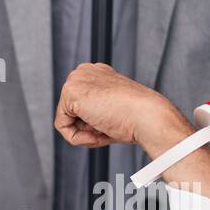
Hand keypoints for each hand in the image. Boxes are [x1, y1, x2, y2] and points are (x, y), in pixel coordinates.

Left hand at [54, 63, 192, 156]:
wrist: (148, 117)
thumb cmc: (136, 117)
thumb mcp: (110, 110)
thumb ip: (92, 112)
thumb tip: (76, 124)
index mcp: (96, 73)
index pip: (79, 107)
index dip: (93, 124)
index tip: (112, 123)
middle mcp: (85, 72)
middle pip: (69, 113)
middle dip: (87, 128)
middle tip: (109, 127)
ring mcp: (76, 79)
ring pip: (64, 120)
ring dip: (84, 134)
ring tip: (104, 128)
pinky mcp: (70, 91)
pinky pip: (61, 126)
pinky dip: (77, 137)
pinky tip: (96, 131)